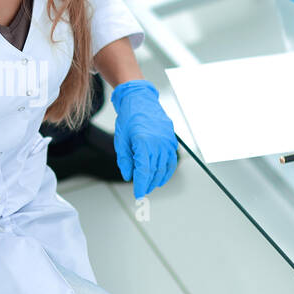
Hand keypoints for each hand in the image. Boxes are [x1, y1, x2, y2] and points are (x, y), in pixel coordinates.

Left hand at [112, 79, 177, 198]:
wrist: (140, 100)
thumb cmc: (128, 119)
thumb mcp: (121, 140)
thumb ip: (125, 160)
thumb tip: (129, 176)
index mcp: (143, 142)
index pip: (144, 170)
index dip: (141, 184)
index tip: (138, 194)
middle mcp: (158, 142)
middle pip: (155, 170)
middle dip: (148, 183)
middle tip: (142, 190)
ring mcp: (167, 141)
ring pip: (164, 167)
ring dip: (158, 179)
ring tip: (150, 185)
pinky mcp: (171, 139)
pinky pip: (171, 159)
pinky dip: (167, 170)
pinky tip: (161, 177)